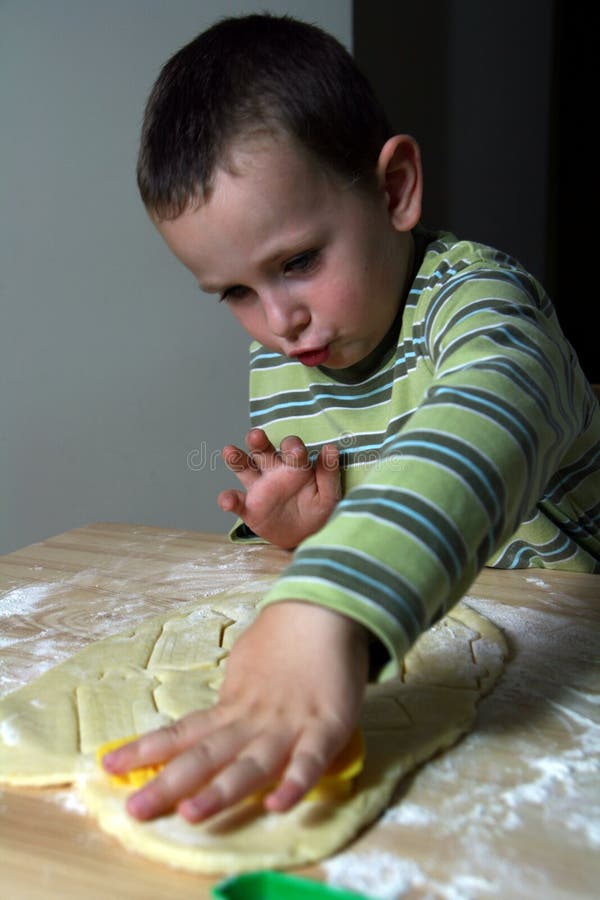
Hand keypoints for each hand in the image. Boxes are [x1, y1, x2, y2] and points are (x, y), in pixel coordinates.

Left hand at [102, 602, 368, 822]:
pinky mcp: (326, 726)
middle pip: (206, 756)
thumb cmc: (284, 637)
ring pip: (251, 764)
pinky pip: (311, 760)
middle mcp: (252, 720)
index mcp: (232, 705)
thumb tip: (214, 718)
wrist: (324, 608)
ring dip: (222, 791)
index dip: (146, 750)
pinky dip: (295, 783)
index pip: (183, 732)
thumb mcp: (246, 667)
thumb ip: (232, 698)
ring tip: (190, 814)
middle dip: (169, 784)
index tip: (107, 767)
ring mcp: (288, 725)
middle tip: (135, 811)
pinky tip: (278, 805)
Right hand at [217, 428, 340, 548]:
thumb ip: (328, 474)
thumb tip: (330, 448)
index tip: (295, 451)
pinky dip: (228, 500)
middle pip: (262, 450)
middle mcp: (274, 472)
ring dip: (237, 458)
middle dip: (258, 441)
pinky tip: (227, 501)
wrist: (308, 539)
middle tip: (255, 435)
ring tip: (229, 451)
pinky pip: (236, 501)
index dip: (292, 446)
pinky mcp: (249, 508)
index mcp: (295, 466)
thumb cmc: (319, 512)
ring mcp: (259, 489)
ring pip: (244, 468)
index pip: (291, 448)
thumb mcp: (329, 496)